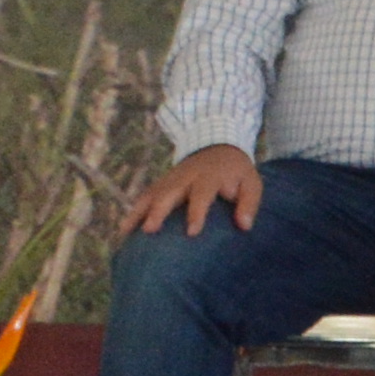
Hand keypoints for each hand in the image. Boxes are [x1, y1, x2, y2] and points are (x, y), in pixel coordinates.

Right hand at [132, 145, 265, 235]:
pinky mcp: (162, 182)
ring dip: (139, 211)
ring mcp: (171, 178)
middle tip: (149, 230)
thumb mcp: (251, 182)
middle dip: (158, 210)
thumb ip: (249, 203)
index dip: (197, 212)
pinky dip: (134, 211)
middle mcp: (186, 176)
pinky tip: (124, 230)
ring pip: (152, 193)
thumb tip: (244, 226)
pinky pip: (145, 195)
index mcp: (210, 176)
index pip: (202, 194)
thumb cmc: (236, 171)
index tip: (192, 232)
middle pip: (169, 192)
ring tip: (126, 232)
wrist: (217, 143)